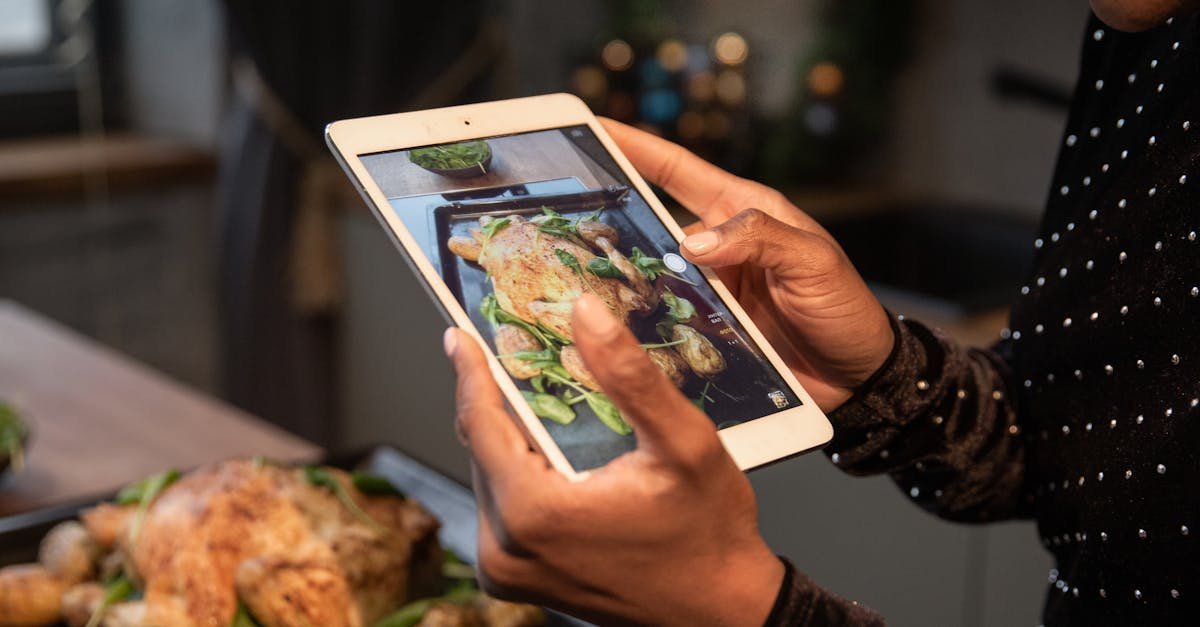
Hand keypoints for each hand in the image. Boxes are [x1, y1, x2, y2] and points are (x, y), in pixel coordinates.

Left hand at [445, 294, 782, 626]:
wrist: (720, 609)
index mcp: (534, 512)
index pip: (482, 423)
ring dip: (508, 436)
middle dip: (496, 399)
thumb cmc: (707, 533)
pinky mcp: (514, 580)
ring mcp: (505, 571)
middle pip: (482, 450)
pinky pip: (501, 508)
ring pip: (489, 477)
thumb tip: (586, 312)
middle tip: (509, 351)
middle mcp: (505, 549)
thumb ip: (630, 376)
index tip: (458, 336)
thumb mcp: (684, 442)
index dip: (470, 372)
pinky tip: (550, 449)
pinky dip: (518, 472)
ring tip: (535, 395)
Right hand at [601, 118, 893, 409]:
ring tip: (573, 275)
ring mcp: (708, 291)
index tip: (595, 127)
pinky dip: (639, 322)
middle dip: (608, 218)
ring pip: (650, 276)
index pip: (678, 171)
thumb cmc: (846, 309)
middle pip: (650, 225)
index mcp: (740, 213)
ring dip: (620, 277)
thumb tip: (693, 242)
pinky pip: (663, 320)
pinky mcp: (706, 332)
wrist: (860, 378)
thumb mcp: (812, 262)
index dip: (636, 148)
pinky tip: (610, 328)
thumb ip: (759, 239)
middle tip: (560, 215)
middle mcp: (717, 249)